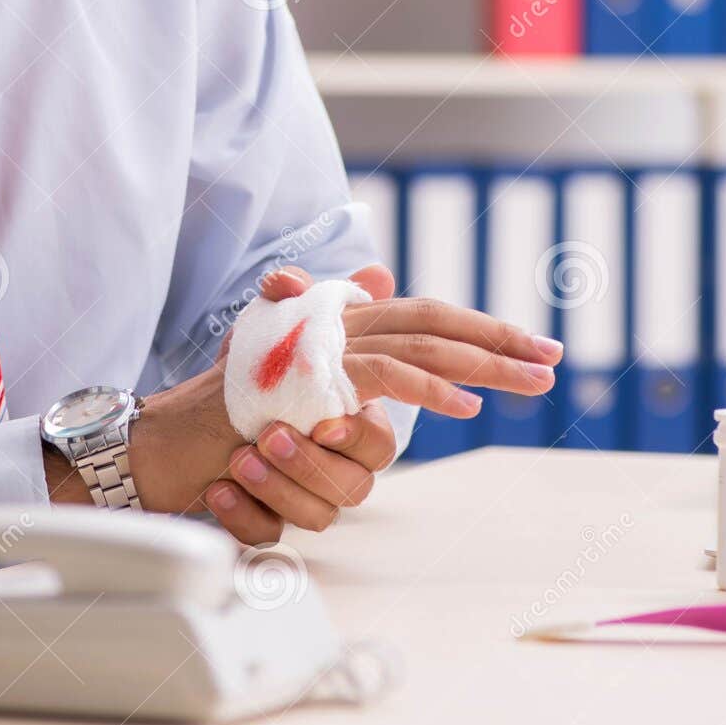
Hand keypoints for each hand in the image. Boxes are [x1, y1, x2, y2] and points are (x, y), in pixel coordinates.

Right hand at [44, 262, 560, 545]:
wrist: (173, 442)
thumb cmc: (228, 420)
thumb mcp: (297, 386)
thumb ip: (342, 345)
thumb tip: (376, 283)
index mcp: (336, 324)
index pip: (419, 317)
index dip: (474, 330)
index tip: (527, 348)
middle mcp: (332, 325)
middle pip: (430, 322)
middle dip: (496, 340)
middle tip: (551, 358)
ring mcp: (320, 347)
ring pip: (416, 344)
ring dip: (479, 364)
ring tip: (528, 380)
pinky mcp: (308, 377)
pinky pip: (380, 377)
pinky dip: (426, 389)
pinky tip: (464, 407)